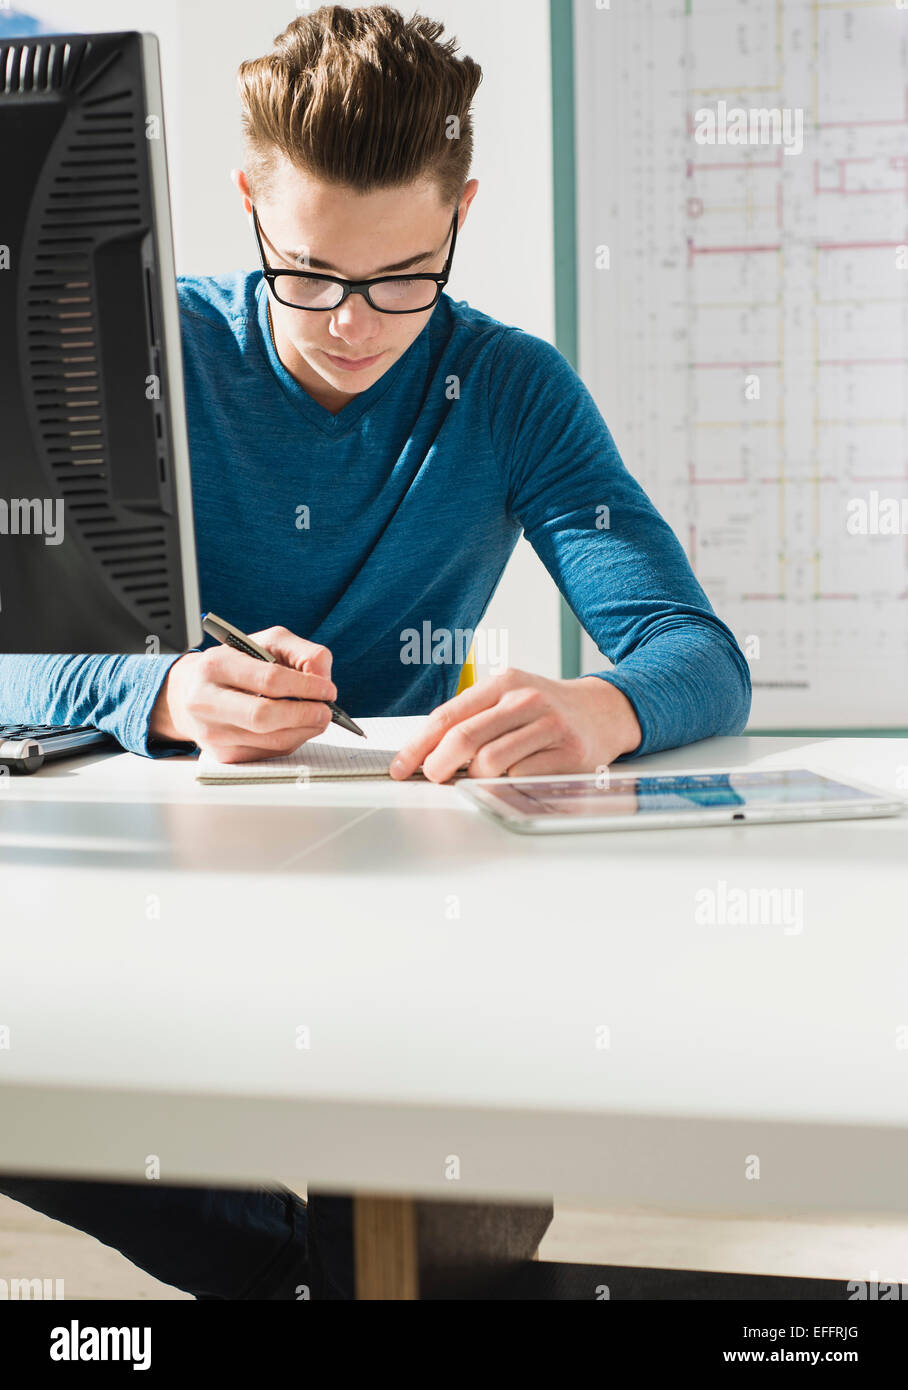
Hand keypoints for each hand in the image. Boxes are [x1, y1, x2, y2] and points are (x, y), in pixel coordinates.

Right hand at [149, 627, 337, 763]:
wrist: (191, 692)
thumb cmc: (235, 665)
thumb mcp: (265, 643)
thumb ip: (300, 651)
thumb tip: (323, 678)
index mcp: (216, 666)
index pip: (269, 680)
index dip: (306, 687)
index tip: (328, 690)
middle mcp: (206, 701)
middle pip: (265, 717)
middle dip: (305, 715)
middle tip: (327, 711)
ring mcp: (212, 733)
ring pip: (272, 741)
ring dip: (304, 730)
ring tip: (316, 717)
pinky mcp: (223, 755)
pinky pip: (269, 754)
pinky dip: (291, 741)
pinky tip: (293, 727)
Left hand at [389, 670, 641, 783]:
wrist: (604, 711)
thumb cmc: (547, 709)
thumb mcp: (509, 697)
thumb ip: (473, 718)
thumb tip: (427, 753)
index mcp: (503, 683)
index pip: (448, 716)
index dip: (418, 745)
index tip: (402, 766)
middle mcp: (526, 700)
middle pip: (464, 738)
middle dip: (438, 765)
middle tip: (433, 777)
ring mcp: (549, 726)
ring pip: (490, 763)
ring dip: (476, 778)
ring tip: (483, 775)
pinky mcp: (568, 753)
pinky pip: (520, 777)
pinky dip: (507, 784)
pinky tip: (513, 776)